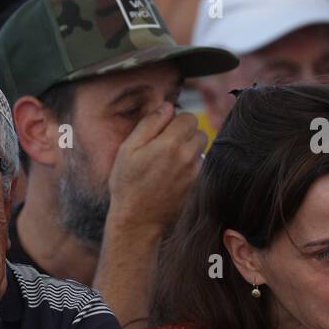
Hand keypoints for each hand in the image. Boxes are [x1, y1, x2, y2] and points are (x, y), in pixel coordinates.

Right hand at [106, 102, 206, 236]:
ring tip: (167, 160)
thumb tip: (167, 107)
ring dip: (188, 148)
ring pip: (200, 148)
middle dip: (184, 133)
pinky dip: (188, 164)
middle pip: (198, 131)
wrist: (137, 220)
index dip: (175, 120)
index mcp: (169, 144)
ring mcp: (194, 172)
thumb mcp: (127, 150)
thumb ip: (149, 124)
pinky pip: (198, 164)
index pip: (188, 117)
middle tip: (163, 145)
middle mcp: (187, 156)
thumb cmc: (127, 184)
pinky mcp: (196, 184)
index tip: (161, 131)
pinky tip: (170, 174)